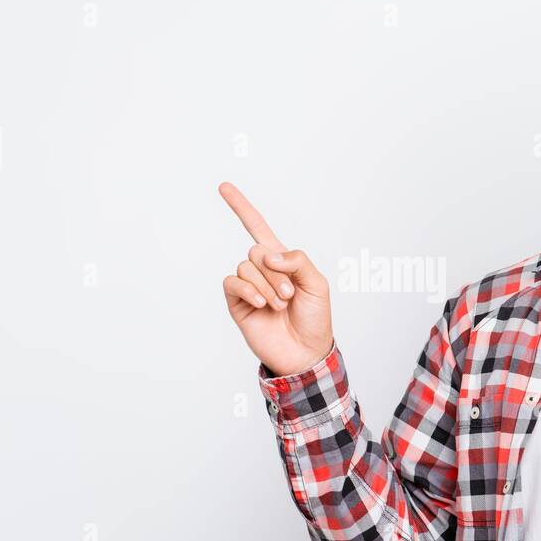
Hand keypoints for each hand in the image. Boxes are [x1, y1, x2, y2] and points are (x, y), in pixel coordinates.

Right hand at [219, 182, 334, 376]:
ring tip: (280, 306)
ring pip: (246, 266)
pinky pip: (232, 283)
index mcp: (282, 260)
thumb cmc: (315, 319)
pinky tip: (262, 304)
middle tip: (289, 296)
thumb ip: (297, 260)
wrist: (305, 353)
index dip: (241, 207)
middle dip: (276, 272)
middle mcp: (262, 270)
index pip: (257, 227)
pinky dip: (248, 290)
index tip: (224, 187)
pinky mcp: (237, 303)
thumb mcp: (317, 283)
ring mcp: (248, 287)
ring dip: (266, 285)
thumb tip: (267, 254)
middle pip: (257, 250)